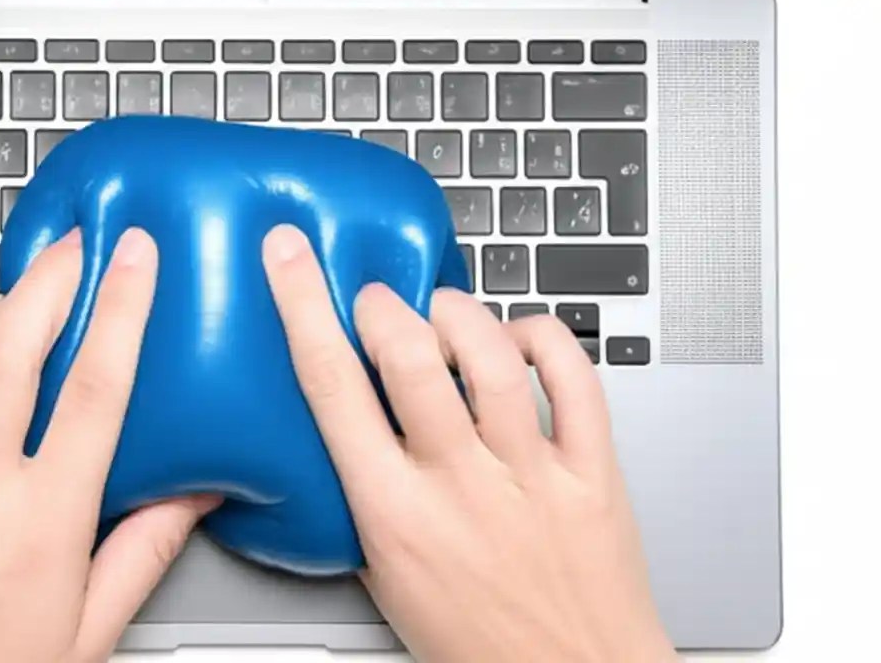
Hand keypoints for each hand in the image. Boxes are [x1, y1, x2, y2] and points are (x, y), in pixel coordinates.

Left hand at [0, 228, 218, 662]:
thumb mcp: (95, 627)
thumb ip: (146, 549)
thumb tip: (195, 494)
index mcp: (43, 522)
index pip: (94, 391)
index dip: (120, 311)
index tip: (134, 257)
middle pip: (8, 357)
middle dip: (47, 284)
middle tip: (73, 246)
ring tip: (1, 305)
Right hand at [262, 225, 676, 662]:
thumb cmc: (477, 642)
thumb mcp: (384, 581)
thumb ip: (361, 503)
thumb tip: (343, 433)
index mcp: (393, 513)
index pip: (332, 387)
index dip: (302, 307)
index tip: (289, 256)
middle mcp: (459, 484)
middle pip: (410, 356)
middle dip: (383, 304)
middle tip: (376, 299)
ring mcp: (530, 473)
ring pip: (490, 356)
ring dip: (458, 313)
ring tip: (443, 312)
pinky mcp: (592, 469)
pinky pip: (574, 378)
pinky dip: (543, 338)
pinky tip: (519, 338)